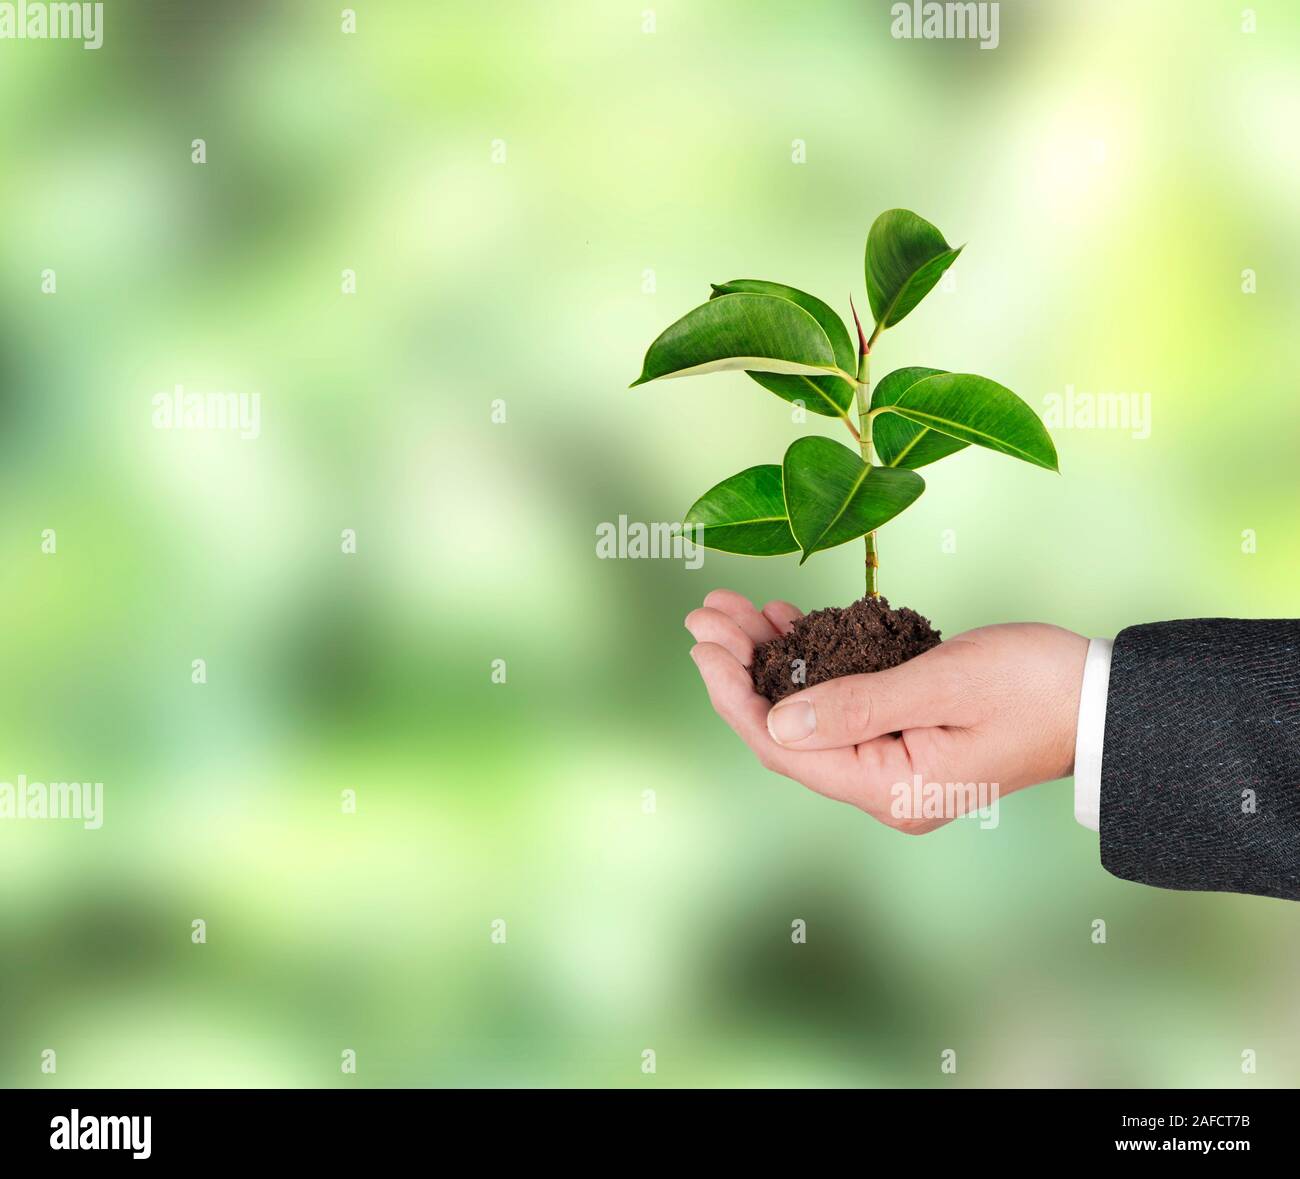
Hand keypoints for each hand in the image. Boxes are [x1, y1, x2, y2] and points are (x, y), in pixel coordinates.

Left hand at [685, 589, 1088, 832]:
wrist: (1104, 700)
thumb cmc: (1036, 687)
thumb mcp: (944, 684)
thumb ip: (857, 705)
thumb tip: (773, 721)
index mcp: (889, 788)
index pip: (783, 746)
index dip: (733, 694)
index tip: (702, 643)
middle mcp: (882, 786)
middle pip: (785, 729)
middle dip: (740, 668)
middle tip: (704, 614)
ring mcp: (892, 763)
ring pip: (805, 711)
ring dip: (767, 658)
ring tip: (730, 609)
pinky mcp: (903, 735)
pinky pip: (838, 701)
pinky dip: (809, 659)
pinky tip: (783, 621)